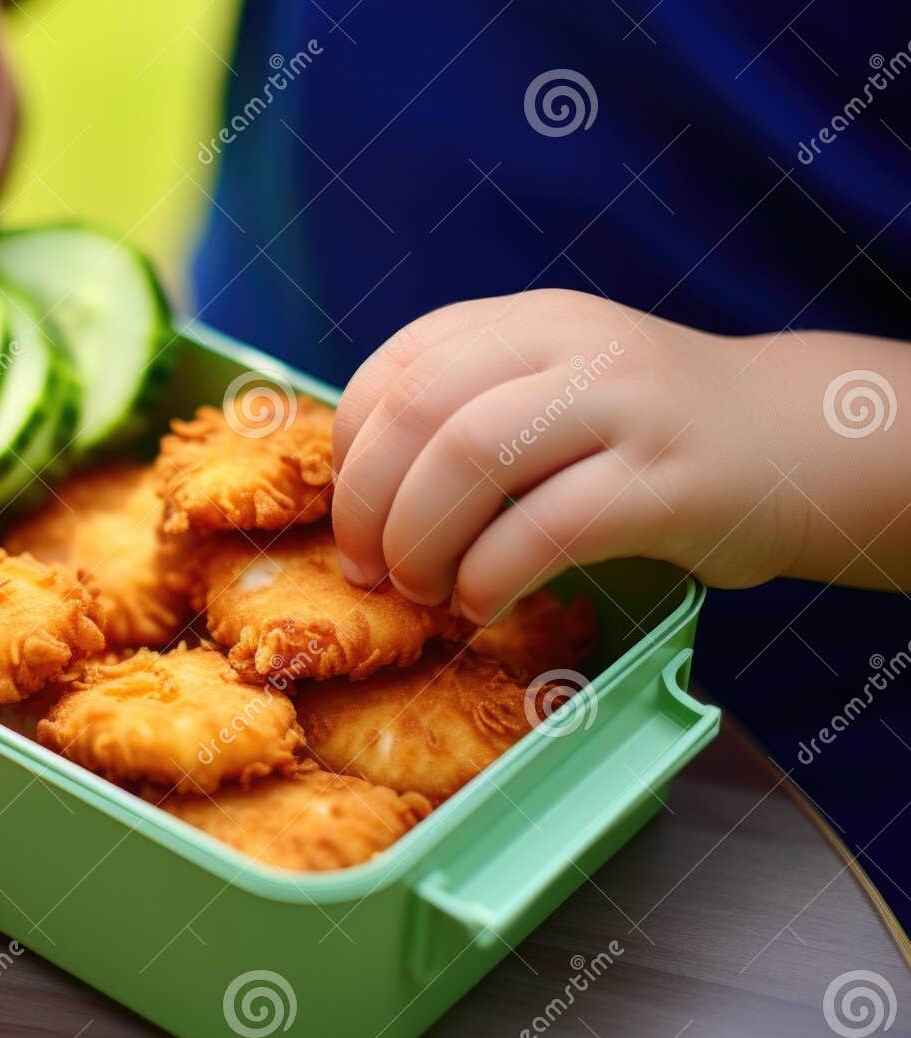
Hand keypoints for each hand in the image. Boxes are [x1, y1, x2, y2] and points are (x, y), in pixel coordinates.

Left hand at [331, 289, 910, 622]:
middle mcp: (571, 345)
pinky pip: (545, 529)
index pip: (396, 367)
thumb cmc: (646, 433)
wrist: (797, 439)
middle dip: (369, 503)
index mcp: (526, 320)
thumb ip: (469, 410)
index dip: (351, 451)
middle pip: (419, 410)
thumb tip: (359, 495)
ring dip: (420, 540)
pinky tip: (481, 607)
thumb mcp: (555, 385)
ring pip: (471, 457)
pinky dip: (489, 579)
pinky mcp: (668, 480)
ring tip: (421, 590)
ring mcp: (624, 406)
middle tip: (369, 569)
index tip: (352, 515)